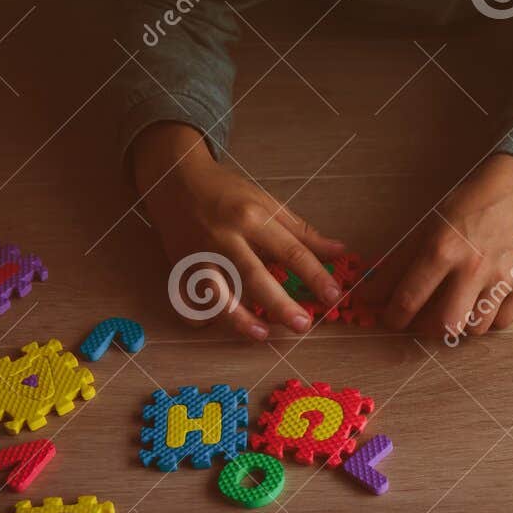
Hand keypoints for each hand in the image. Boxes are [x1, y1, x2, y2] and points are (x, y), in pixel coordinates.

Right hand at [130, 121, 346, 340]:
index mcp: (251, 217)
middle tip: (304, 325)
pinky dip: (201, 316)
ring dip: (240, 319)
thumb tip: (340, 251)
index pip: (290, 251)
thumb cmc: (227, 192)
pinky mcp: (179, 266)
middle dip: (280, 305)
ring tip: (263, 334)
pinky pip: (188, 298)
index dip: (314, 275)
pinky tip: (218, 326)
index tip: (333, 296)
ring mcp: (198, 254)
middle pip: (254, 277)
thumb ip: (302, 231)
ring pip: (218, 294)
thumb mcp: (267, 202)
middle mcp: (224, 237)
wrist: (173, 179)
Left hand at [373, 154, 512, 337]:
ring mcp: (502, 277)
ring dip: (461, 323)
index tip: (391, 319)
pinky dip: (489, 319)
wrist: (512, 193)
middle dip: (428, 329)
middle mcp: (473, 267)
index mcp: (442, 249)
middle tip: (424, 320)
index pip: (409, 300)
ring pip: (476, 328)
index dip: (393, 317)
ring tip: (456, 307)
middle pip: (445, 325)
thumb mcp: (426, 228)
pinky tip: (482, 303)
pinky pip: (503, 321)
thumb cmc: (465, 209)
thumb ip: (398, 264)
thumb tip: (370, 296)